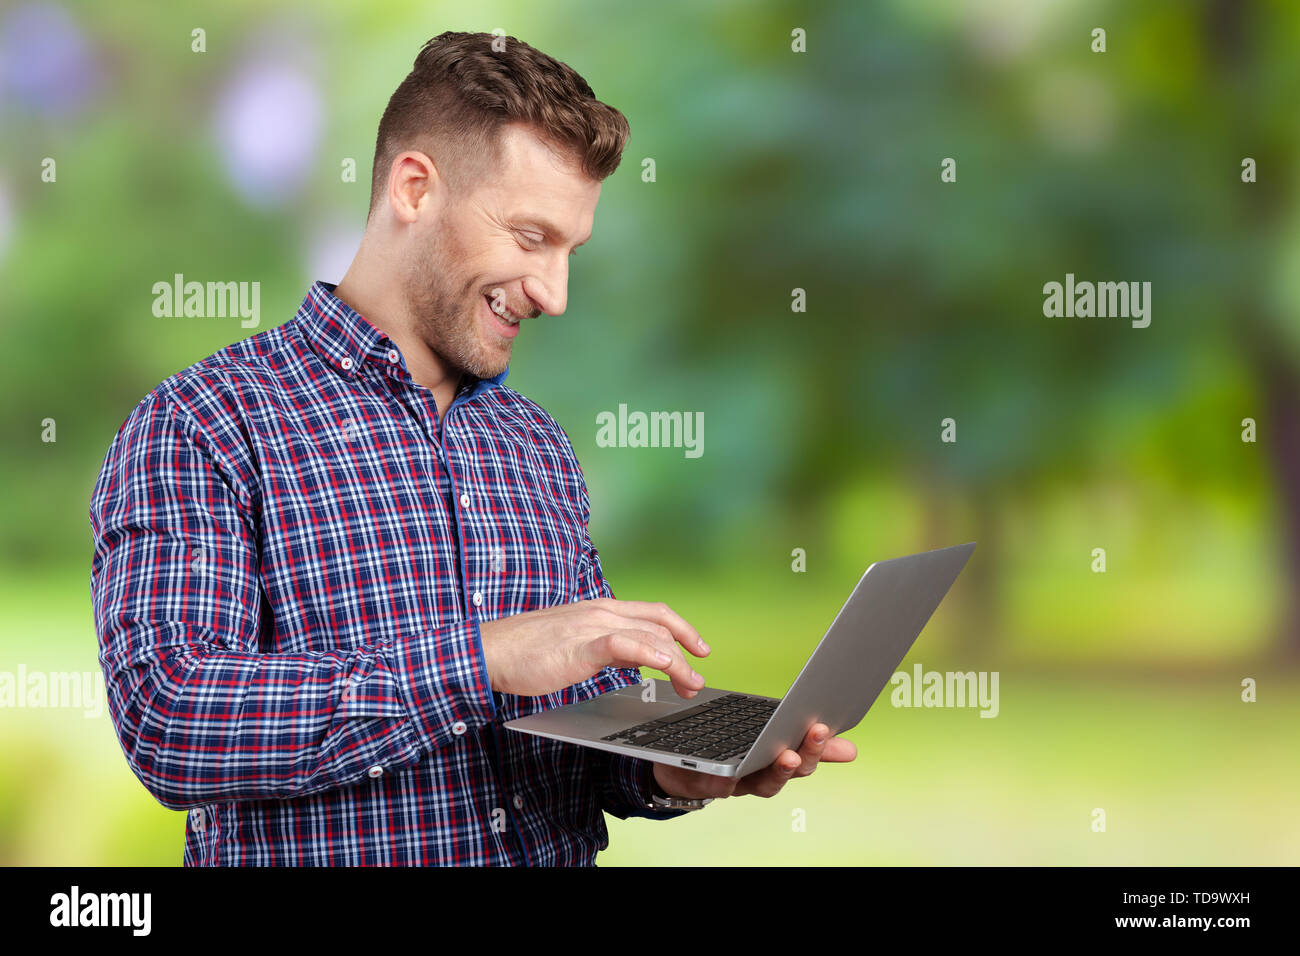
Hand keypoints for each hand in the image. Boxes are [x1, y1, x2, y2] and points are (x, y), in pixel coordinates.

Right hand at [478, 597, 708, 698]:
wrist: (492, 651)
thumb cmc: (527, 650)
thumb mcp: (576, 642)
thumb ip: (605, 646)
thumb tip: (632, 657)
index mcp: (600, 609)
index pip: (653, 612)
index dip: (682, 629)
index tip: (699, 649)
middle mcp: (601, 612)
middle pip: (660, 623)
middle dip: (687, 650)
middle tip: (698, 677)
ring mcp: (591, 626)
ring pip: (649, 637)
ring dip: (677, 662)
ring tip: (689, 683)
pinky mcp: (581, 646)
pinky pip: (624, 645)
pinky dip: (650, 653)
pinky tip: (665, 666)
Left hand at [652, 722, 856, 799]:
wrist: (680, 769)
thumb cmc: (729, 751)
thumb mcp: (766, 740)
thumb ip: (803, 742)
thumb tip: (850, 748)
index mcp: (776, 761)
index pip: (807, 757)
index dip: (824, 749)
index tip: (839, 735)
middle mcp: (761, 776)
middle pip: (789, 771)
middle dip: (806, 753)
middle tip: (817, 732)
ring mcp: (736, 782)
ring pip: (762, 784)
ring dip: (777, 771)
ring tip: (787, 755)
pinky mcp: (707, 781)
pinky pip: (718, 784)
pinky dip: (726, 779)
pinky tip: (732, 771)